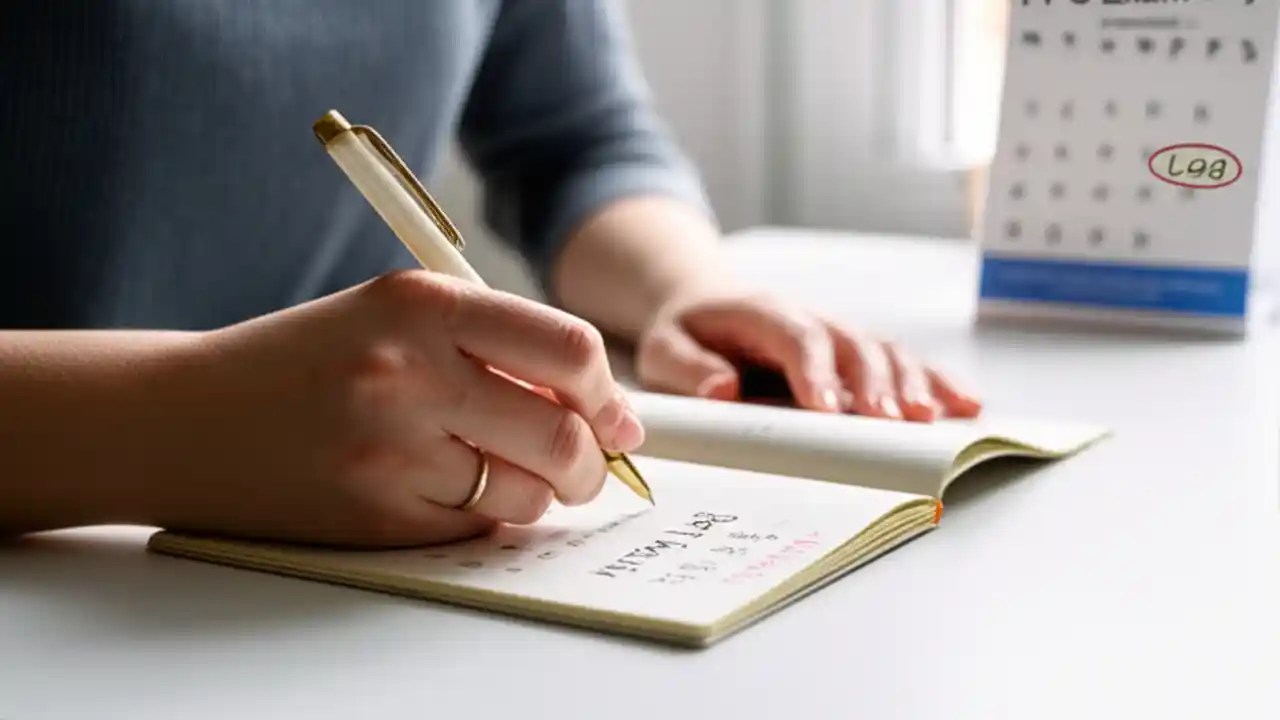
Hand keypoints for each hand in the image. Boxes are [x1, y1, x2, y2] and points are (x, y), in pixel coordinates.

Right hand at [146, 271, 643, 546]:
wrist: (183, 416)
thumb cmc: (302, 362)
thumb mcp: (393, 316)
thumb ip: (493, 345)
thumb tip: (599, 407)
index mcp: (422, 303)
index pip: (568, 349)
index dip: (607, 394)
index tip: (616, 418)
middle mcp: (409, 370)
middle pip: (563, 433)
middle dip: (592, 462)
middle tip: (588, 467)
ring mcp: (391, 448)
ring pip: (528, 492)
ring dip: (542, 495)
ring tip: (514, 479)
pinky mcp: (375, 514)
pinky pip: (475, 527)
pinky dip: (485, 517)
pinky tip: (451, 493)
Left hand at [635, 285, 981, 421]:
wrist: (705, 306)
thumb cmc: (686, 333)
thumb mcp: (663, 348)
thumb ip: (687, 367)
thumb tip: (722, 389)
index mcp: (762, 314)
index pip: (796, 337)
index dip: (816, 370)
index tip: (828, 409)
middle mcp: (811, 320)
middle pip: (852, 346)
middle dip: (873, 384)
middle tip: (888, 423)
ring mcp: (839, 336)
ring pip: (885, 353)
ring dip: (911, 384)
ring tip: (929, 420)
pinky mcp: (857, 356)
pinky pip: (902, 364)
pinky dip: (935, 382)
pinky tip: (964, 405)